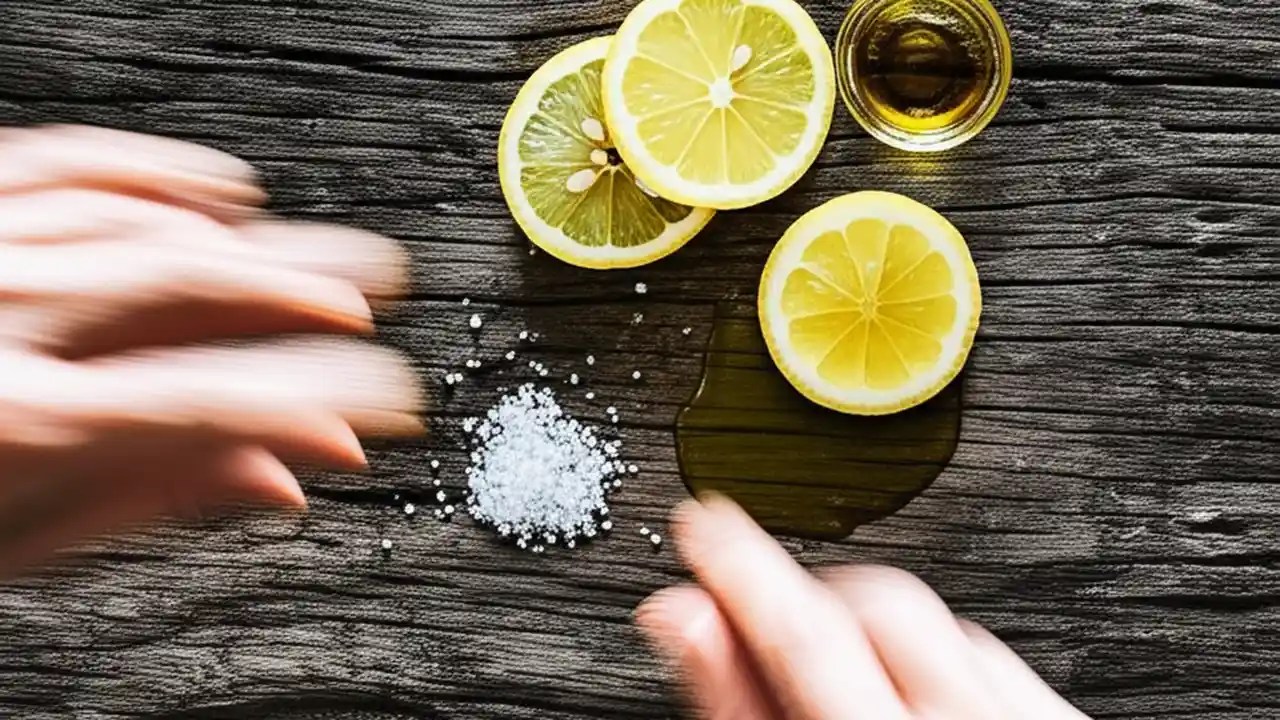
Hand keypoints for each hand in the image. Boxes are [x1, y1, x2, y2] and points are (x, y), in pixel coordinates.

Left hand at [0, 125, 422, 573]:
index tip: (386, 400)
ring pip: (139, 221)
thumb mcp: (16, 541)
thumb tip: (276, 478)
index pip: (213, 398)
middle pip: (188, 285)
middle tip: (381, 293)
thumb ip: (152, 496)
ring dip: (248, 237)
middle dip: (305, 291)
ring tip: (321, 254)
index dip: (320, 396)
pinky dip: (153, 170)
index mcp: (17, 423)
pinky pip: (63, 164)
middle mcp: (2, 322)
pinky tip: (217, 185)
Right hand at [637, 495, 1090, 719]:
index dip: (741, 564)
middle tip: (758, 618)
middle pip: (878, 606)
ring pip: (941, 628)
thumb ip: (734, 706)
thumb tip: (681, 619)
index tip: (703, 523)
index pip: (805, 631)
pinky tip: (906, 702)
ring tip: (833, 686)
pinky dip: (937, 663)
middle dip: (807, 600)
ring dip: (872, 635)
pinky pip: (994, 662)